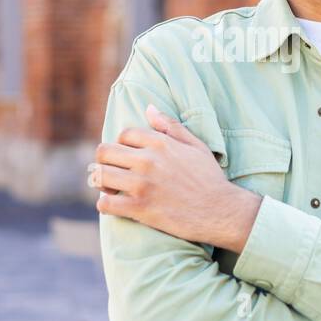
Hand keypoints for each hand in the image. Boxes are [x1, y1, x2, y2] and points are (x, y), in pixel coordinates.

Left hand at [91, 103, 261, 251]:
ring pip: (100, 176)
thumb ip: (171, 126)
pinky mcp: (140, 208)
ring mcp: (142, 184)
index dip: (121, 146)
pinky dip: (105, 205)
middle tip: (111, 172)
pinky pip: (106, 203)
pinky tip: (114, 206)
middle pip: (104, 152)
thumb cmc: (210, 178)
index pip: (123, 134)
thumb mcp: (196, 146)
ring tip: (110, 189)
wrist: (221, 211)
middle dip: (104, 162)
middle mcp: (148, 160)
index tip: (126, 158)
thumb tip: (149, 108)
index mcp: (160, 143)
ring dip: (101, 183)